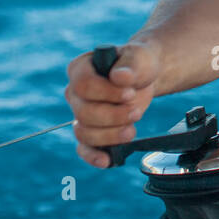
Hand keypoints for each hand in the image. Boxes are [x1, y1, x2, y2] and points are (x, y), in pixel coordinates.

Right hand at [64, 42, 160, 167]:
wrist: (144, 77)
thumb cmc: (138, 64)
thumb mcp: (139, 57)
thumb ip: (130, 64)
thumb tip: (120, 77)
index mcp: (80, 69)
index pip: (83, 85)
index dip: (107, 93)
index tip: (130, 93)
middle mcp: (74, 93)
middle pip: (84, 113)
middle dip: (114, 116)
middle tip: (136, 111)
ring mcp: (79, 114)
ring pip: (84, 133)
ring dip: (110, 135)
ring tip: (132, 129)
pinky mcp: (90, 131)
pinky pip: (84, 148)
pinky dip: (94, 156)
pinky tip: (107, 161)